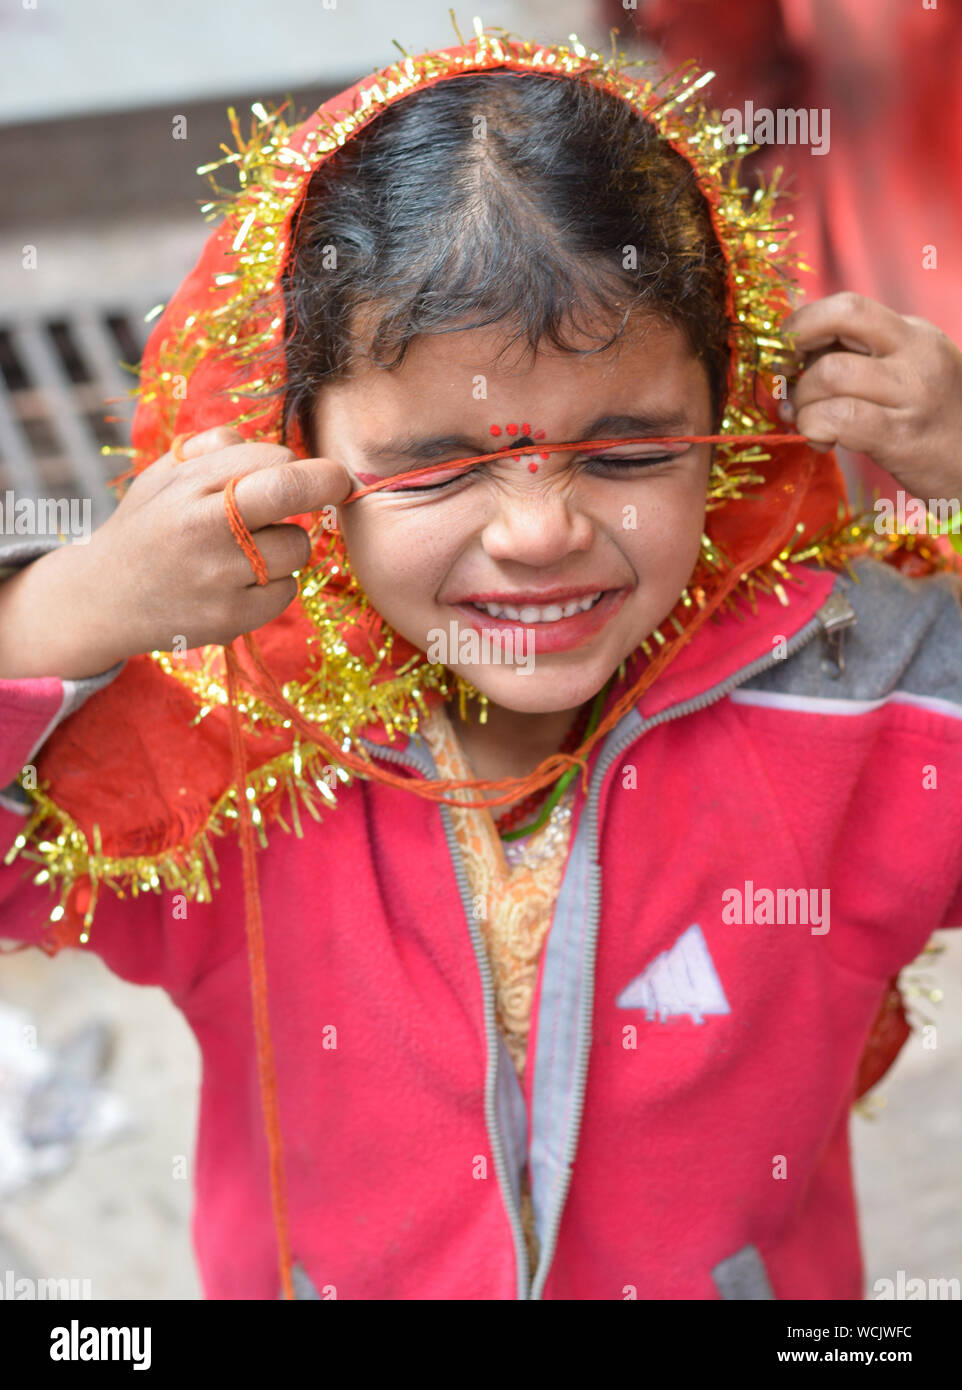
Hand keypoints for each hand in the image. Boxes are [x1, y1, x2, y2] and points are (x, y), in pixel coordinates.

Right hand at [0, 426, 352, 679]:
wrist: (103, 599)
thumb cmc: (148, 527)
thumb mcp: (165, 475)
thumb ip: (212, 448)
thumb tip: (268, 445)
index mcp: (188, 486)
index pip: (268, 457)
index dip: (297, 463)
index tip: (309, 470)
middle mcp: (202, 528)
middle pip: (286, 491)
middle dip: (327, 481)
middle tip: (340, 483)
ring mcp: (217, 577)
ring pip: (297, 548)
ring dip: (289, 544)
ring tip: (253, 549)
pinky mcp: (230, 618)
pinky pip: (286, 592)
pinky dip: (276, 585)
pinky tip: (243, 583)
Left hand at [782, 292, 961, 504]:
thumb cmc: (928, 426)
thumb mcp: (904, 377)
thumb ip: (857, 361)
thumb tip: (791, 360)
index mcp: (914, 333)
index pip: (847, 305)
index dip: (804, 324)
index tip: (788, 355)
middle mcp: (918, 353)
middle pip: (841, 317)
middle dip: (795, 344)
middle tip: (788, 381)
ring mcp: (914, 392)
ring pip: (831, 374)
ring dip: (802, 402)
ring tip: (808, 422)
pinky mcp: (904, 437)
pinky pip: (840, 419)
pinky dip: (814, 428)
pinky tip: (820, 441)